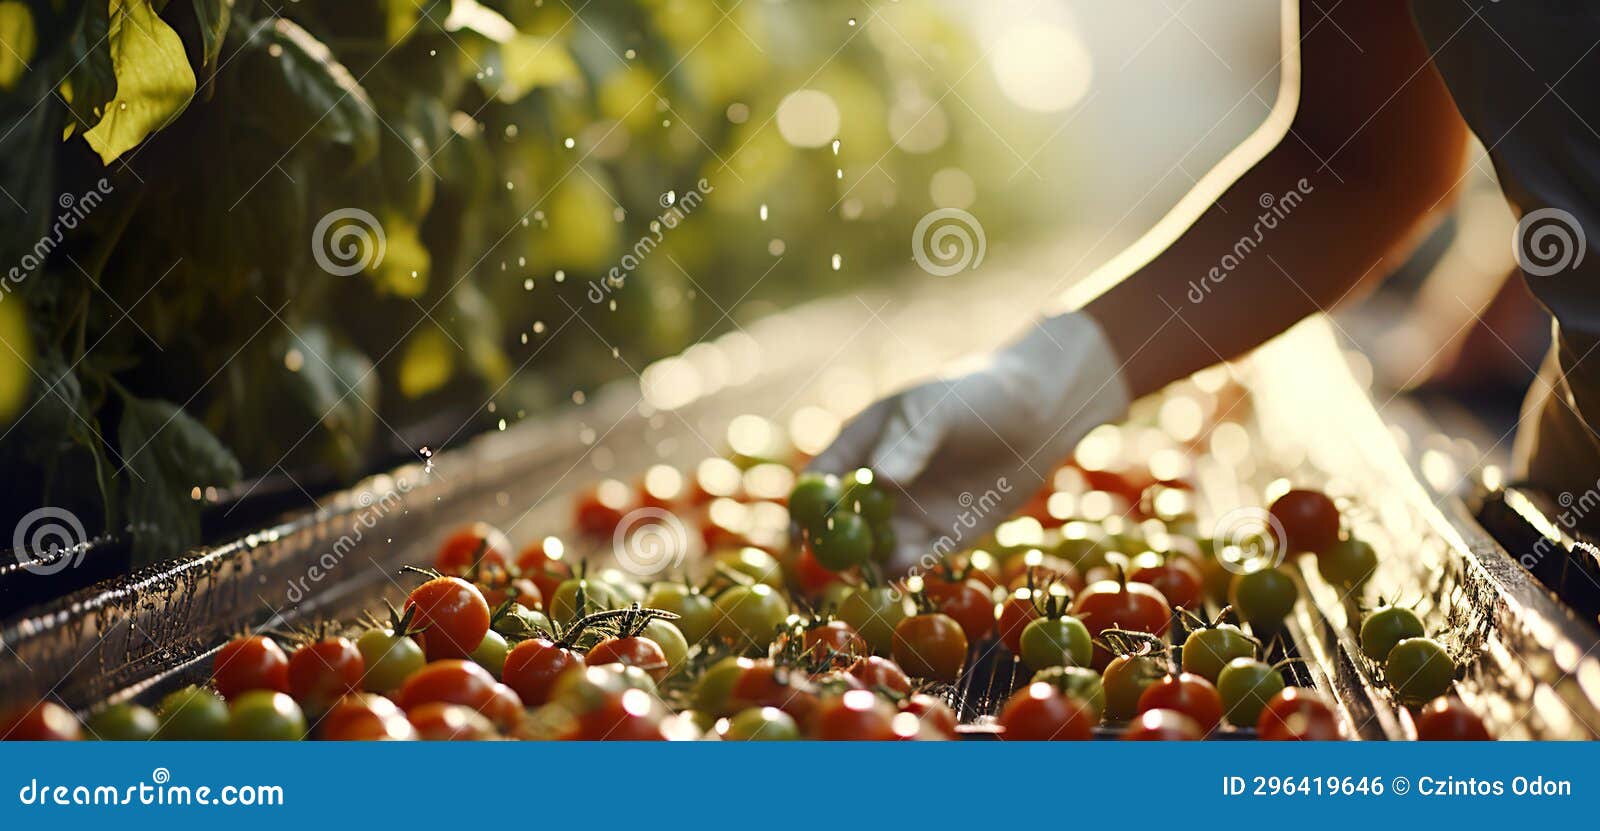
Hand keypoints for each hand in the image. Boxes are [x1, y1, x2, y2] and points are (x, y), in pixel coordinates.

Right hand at [806, 311, 1130, 572]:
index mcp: (865, 445)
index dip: (806, 507)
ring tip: (874, 572)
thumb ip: (908, 444)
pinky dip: (908, 569)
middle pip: (845, 523)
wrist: (1038, 411)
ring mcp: (913, 510)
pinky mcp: (946, 533)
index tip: (801, 531)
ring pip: (879, 547)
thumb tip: (881, 481)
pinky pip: (919, 559)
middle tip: (839, 562)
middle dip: (838, 546)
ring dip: (872, 563)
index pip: (820, 480)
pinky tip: (907, 570)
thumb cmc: (979, 395)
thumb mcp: (938, 410)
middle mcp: (883, 483)